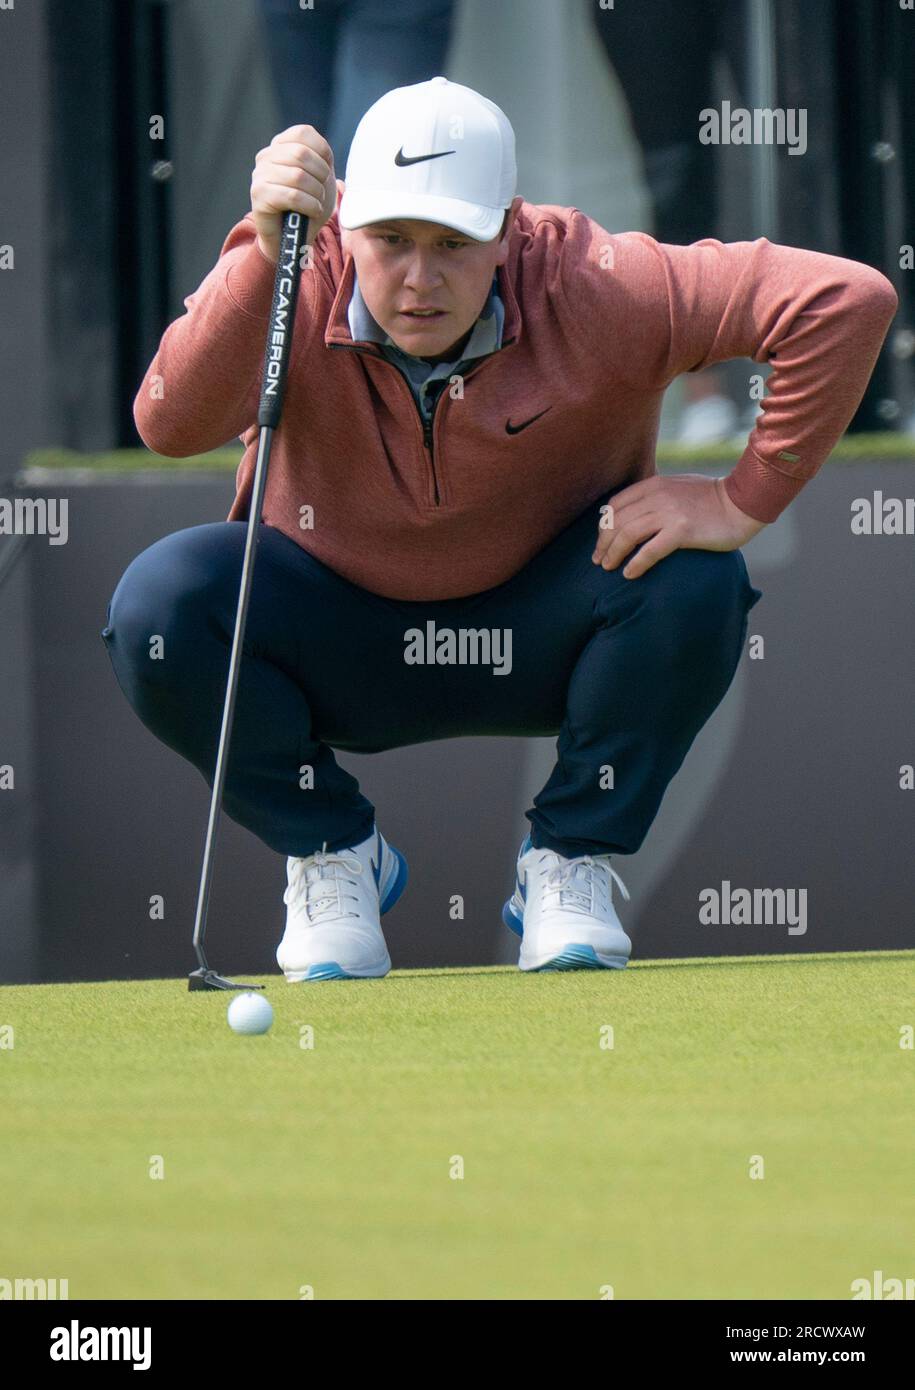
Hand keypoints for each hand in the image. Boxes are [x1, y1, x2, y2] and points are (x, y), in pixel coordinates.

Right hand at [250, 124, 337, 263]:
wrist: (292, 238)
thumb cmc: (308, 206)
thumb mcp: (320, 178)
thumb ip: (322, 158)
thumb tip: (323, 151)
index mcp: (280, 146)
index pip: (303, 133)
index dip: (322, 152)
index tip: (325, 172)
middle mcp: (266, 156)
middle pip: (302, 154)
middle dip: (320, 176)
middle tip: (321, 193)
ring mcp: (259, 174)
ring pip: (298, 176)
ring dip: (316, 194)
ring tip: (316, 204)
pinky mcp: (259, 195)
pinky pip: (292, 195)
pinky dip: (309, 205)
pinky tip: (311, 211)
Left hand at [591, 474, 765, 578]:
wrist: (743, 502)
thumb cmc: (713, 499)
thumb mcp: (678, 487)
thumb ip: (657, 495)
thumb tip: (637, 512)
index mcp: (654, 485)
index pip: (615, 505)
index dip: (603, 526)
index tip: (601, 542)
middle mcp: (657, 496)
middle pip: (617, 521)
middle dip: (603, 542)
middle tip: (599, 560)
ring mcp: (669, 512)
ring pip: (628, 534)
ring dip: (613, 553)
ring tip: (608, 567)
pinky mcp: (682, 530)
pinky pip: (650, 550)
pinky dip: (636, 563)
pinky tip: (630, 574)